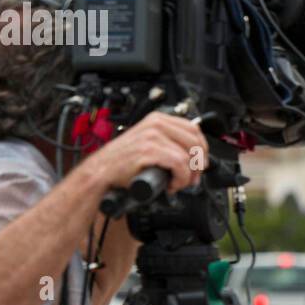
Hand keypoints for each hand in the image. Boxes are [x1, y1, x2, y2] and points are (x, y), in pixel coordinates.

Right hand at [80, 111, 206, 195]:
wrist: (101, 171)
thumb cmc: (123, 161)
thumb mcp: (148, 142)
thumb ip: (168, 142)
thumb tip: (194, 155)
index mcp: (157, 119)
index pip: (194, 129)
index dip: (202, 149)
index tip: (200, 163)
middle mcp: (156, 125)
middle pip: (195, 142)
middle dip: (198, 164)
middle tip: (192, 178)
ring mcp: (152, 137)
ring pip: (188, 156)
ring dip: (188, 175)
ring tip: (178, 183)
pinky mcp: (148, 151)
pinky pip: (179, 165)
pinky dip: (180, 179)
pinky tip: (172, 185)